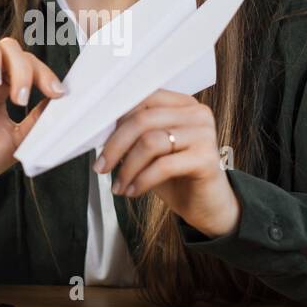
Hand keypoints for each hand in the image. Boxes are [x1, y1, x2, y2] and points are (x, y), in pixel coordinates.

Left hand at [94, 89, 239, 237]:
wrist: (208, 206)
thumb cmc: (177, 176)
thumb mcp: (152, 151)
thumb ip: (134, 135)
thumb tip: (100, 130)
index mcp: (183, 104)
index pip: (143, 100)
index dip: (116, 120)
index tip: (98, 142)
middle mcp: (197, 113)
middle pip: (143, 120)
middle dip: (115, 146)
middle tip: (101, 168)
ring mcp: (205, 134)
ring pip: (150, 142)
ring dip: (127, 167)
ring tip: (119, 186)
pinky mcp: (208, 159)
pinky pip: (164, 165)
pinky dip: (142, 180)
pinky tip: (133, 191)